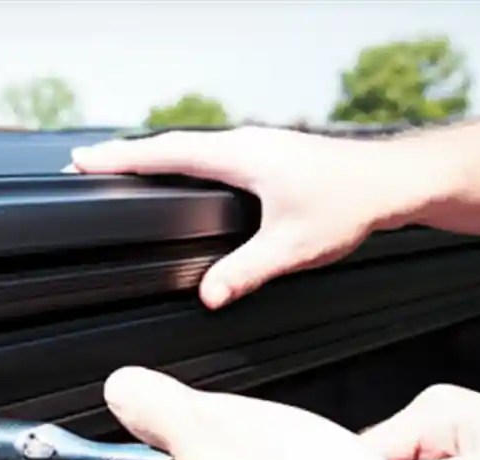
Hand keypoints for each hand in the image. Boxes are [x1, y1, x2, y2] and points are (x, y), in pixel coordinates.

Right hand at [69, 127, 435, 308]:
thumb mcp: (293, 247)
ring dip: (154, 157)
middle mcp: (244, 143)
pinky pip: (210, 154)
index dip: (120, 160)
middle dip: (126, 156)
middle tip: (87, 165)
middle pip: (169, 145)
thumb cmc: (351, 202)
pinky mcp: (269, 155)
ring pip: (191, 147)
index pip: (164, 154)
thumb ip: (246, 272)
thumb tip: (209, 296)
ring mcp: (257, 145)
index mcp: (239, 156)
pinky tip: (182, 177)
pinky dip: (182, 162)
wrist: (396, 180)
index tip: (83, 162)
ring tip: (123, 170)